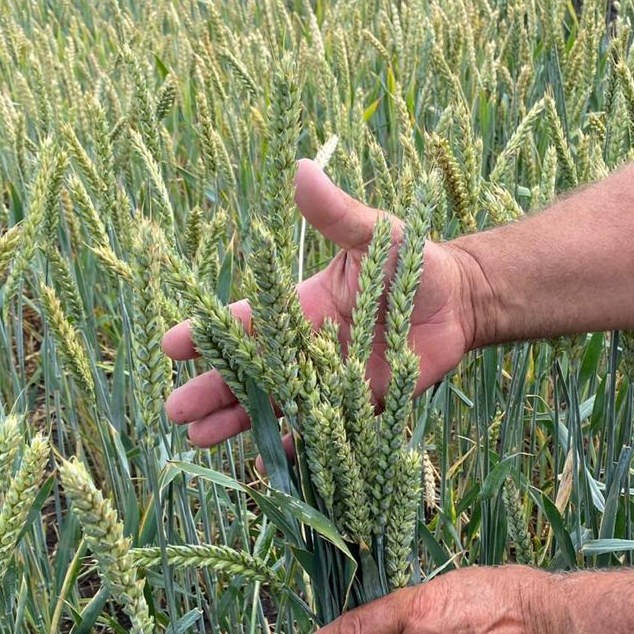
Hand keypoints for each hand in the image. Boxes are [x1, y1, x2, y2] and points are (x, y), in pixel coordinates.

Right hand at [161, 159, 484, 445]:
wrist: (460, 301)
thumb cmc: (413, 261)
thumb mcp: (375, 234)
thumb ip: (338, 214)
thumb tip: (302, 169)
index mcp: (302, 307)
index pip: (247, 322)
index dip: (210, 334)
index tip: (173, 347)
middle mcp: (308, 349)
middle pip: (251, 372)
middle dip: (213, 390)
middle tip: (175, 412)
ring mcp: (332, 382)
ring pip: (277, 405)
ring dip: (241, 422)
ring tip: (200, 440)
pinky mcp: (362, 407)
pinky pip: (326, 434)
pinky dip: (300, 449)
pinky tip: (268, 465)